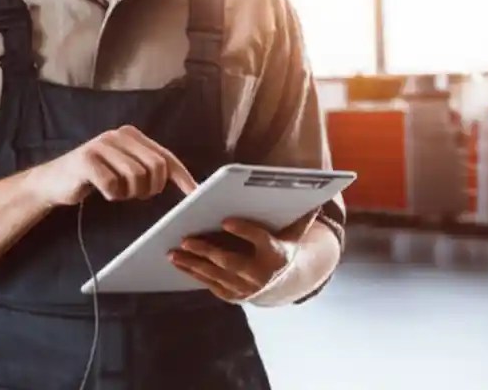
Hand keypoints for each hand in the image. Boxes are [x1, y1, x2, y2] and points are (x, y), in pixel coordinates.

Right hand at [26, 125, 197, 206]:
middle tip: (138, 195)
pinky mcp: (86, 160)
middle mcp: (118, 135)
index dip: (183, 177)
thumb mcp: (125, 169)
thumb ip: (149, 169)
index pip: (166, 156)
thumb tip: (187, 185)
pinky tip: (104, 192)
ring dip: (130, 193)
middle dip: (151, 188)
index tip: (196, 194)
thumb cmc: (95, 177)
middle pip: (156, 167)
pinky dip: (112, 195)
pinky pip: (112, 185)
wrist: (54, 181)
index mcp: (132, 135)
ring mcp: (101, 145)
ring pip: (136, 177)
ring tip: (118, 192)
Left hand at [168, 211, 318, 301]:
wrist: (282, 283)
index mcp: (276, 254)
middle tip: (185, 239)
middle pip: (230, 261)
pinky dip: (192, 273)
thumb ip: (300, 215)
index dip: (244, 231)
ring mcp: (245, 288)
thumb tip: (315, 192)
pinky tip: (177, 261)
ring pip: (215, 274)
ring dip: (192, 263)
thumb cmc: (283, 247)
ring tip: (172, 252)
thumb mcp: (294, 233)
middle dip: (207, 250)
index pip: (260, 240)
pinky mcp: (232, 295)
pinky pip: (209, 283)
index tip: (226, 220)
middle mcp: (260, 275)